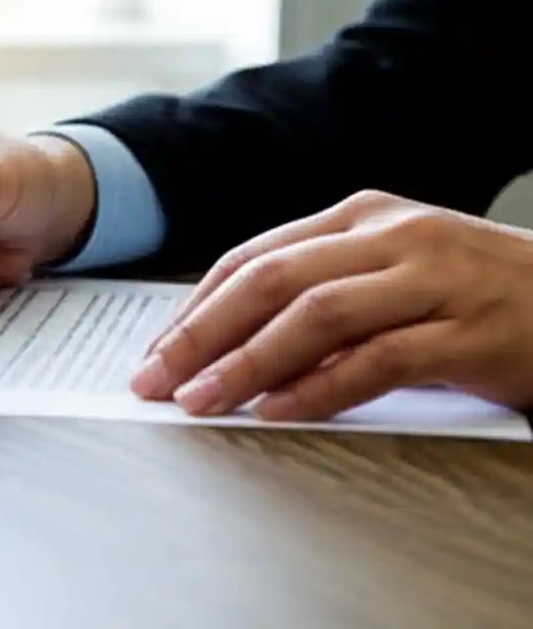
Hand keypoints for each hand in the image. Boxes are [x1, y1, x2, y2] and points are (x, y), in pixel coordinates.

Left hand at [131, 190, 532, 419]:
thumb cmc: (474, 293)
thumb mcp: (389, 275)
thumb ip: (319, 295)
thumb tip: (227, 346)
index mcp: (361, 218)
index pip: (253, 257)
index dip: (195, 307)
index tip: (154, 351)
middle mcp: (392, 237)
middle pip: (271, 280)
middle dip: (201, 333)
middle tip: (155, 379)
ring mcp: (435, 280)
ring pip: (316, 315)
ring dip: (248, 361)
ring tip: (201, 400)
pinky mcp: (473, 332)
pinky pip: (380, 360)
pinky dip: (322, 387)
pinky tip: (279, 411)